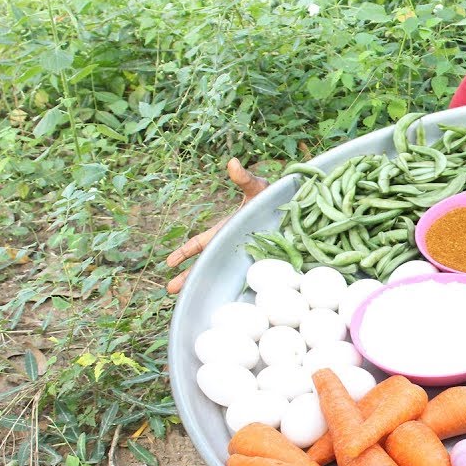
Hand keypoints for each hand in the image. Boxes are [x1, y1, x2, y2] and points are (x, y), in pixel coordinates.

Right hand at [165, 158, 268, 294]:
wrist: (297, 207)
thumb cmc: (273, 196)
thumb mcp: (258, 188)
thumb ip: (245, 179)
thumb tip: (232, 162)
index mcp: (227, 229)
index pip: (202, 242)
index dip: (185, 251)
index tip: (169, 263)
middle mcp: (233, 244)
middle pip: (207, 262)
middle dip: (189, 276)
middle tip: (171, 289)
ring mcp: (246, 254)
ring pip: (224, 273)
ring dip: (209, 285)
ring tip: (193, 300)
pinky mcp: (262, 261)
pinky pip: (248, 277)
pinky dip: (239, 289)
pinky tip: (232, 303)